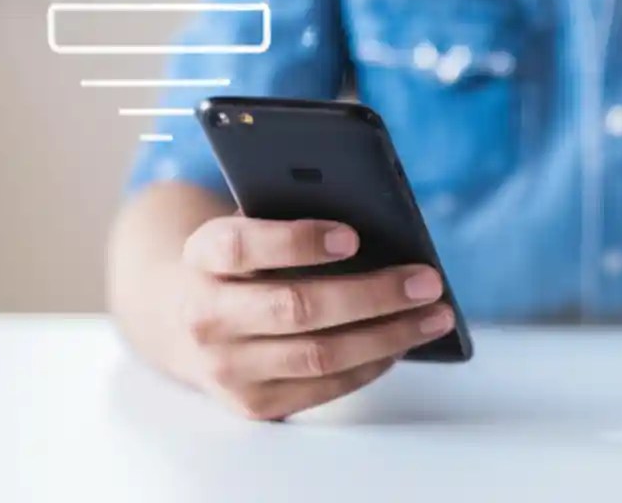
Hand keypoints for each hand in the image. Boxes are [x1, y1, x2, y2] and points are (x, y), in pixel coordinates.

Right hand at [175, 217, 454, 419]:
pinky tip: (404, 341)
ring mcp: (226, 367)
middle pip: (296, 308)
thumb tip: (382, 225)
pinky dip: (372, 363)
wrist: (186, 323)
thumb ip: (293, 219)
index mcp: (203, 256)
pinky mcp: (253, 403)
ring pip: (319, 355)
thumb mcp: (252, 228)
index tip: (353, 236)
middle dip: (372, 294)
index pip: (243, 247)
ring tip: (436, 314)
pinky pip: (325, 386)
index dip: (298, 242)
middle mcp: (206, 316)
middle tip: (427, 280)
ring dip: (389, 335)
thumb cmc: (244, 264)